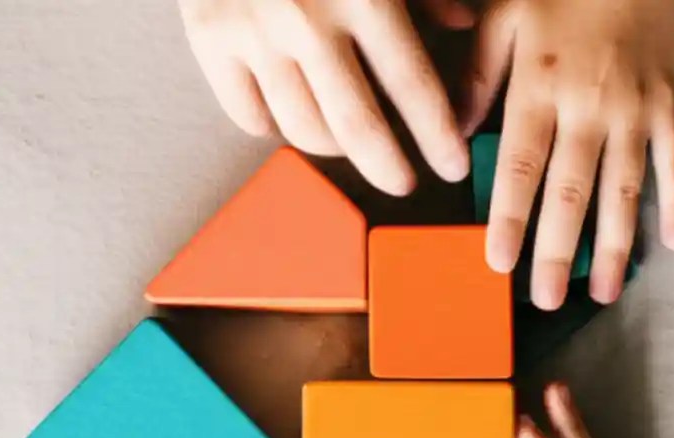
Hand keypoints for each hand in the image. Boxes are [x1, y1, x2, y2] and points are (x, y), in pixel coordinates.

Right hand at [179, 0, 473, 195]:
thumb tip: (465, 23)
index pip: (412, 84)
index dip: (437, 135)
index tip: (452, 167)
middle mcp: (306, 19)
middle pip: (356, 126)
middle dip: (388, 167)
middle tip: (404, 182)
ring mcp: (253, 32)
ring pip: (301, 128)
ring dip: (334, 147)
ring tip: (350, 143)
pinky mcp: (208, 38)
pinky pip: (249, 115)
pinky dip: (274, 126)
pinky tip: (293, 114)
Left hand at [467, 0, 673, 309]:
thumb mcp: (504, 13)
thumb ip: (476, 74)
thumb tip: (453, 133)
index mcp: (540, 86)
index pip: (521, 168)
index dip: (510, 220)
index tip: (500, 263)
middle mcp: (589, 106)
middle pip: (571, 192)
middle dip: (557, 251)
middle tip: (545, 298)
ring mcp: (636, 109)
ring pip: (624, 189)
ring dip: (614, 245)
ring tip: (602, 291)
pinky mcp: (671, 103)